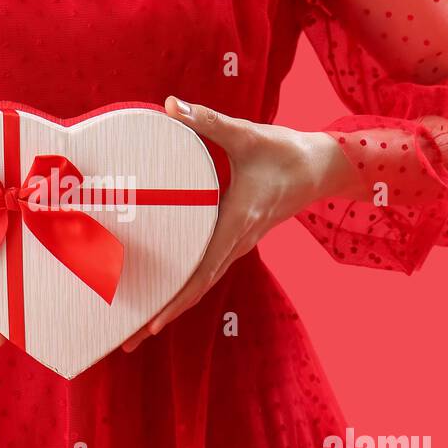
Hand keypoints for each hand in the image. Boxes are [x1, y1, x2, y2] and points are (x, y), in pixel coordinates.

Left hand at [121, 96, 357, 352]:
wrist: (319, 167)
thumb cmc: (283, 151)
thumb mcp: (246, 133)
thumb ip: (207, 121)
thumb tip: (171, 105)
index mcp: (237, 222)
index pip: (203, 269)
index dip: (177, 298)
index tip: (153, 322)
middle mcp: (235, 242)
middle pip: (195, 290)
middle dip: (162, 316)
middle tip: (128, 342)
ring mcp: (235, 246)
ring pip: (199, 286)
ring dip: (169, 310)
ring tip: (135, 335)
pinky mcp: (234, 242)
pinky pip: (204, 274)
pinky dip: (182, 292)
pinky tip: (161, 301)